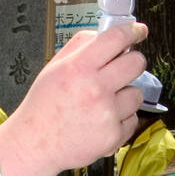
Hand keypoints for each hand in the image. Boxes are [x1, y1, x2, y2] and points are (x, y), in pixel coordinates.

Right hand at [0, 21, 146, 175]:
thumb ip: (81, 46)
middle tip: (122, 69)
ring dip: (124, 96)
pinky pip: (132, 120)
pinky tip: (101, 121)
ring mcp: (106, 114)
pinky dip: (121, 120)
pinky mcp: (113, 135)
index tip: (139, 31)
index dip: (133, 31)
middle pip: (136, 63)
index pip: (117, 38)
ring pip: (136, 94)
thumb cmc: (43, 107)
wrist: (35, 144)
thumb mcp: (54, 67)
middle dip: (132, 62)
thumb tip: (105, 35)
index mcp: (79, 68)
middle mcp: (95, 89)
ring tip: (103, 104)